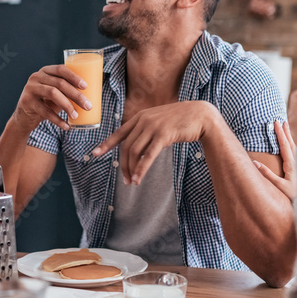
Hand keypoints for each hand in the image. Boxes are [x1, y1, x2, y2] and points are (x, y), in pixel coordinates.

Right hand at [12, 64, 92, 133]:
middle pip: (59, 83)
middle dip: (76, 95)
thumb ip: (68, 90)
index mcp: (45, 71)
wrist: (24, 117)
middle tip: (88, 106)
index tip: (86, 86)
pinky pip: (44, 111)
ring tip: (76, 116)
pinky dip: (57, 120)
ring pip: (52, 93)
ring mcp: (30, 89)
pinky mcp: (26, 102)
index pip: (61, 69)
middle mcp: (36, 77)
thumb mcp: (56, 94)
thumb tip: (93, 95)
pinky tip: (66, 126)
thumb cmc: (45, 103)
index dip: (74, 76)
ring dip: (67, 106)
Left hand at [91, 101, 218, 184]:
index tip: (95, 153)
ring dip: (132, 170)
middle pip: (126, 146)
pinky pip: (148, 156)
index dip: (106, 144)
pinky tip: (138, 178)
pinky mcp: (164, 135)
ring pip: (134, 152)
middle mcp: (144, 120)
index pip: (119, 132)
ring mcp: (153, 127)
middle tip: (124, 179)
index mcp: (141, 117)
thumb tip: (138, 147)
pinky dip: (141, 169)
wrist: (201, 115)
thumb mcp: (160, 121)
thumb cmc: (181, 120)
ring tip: (132, 182)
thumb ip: (147, 130)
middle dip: (123, 165)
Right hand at [253, 120, 295, 200]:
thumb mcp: (278, 186)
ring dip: (288, 136)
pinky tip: (288, 144)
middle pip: (290, 143)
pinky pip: (293, 152)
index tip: (276, 123)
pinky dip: (290, 144)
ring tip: (285, 127)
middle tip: (281, 120)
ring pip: (293, 147)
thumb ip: (267, 174)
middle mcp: (296, 162)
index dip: (280, 133)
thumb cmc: (291, 195)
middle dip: (285, 131)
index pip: (284, 145)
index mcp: (291, 164)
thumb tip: (254, 162)